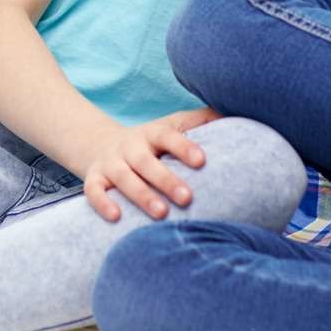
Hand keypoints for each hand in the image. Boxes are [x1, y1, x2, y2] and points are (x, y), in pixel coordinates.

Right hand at [82, 106, 221, 221]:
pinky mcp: (93, 178)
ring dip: (141, 195)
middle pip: (146, 162)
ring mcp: (110, 162)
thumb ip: (199, 122)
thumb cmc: (150, 142)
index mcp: (152, 134)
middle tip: (188, 198)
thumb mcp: (171, 126)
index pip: (168, 136)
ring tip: (161, 214)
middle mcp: (130, 146)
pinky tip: (117, 217)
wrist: (100, 144)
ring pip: (123, 178)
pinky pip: (93, 190)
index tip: (202, 161)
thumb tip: (237, 113)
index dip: (184, 147)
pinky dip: (103, 203)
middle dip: (166, 180)